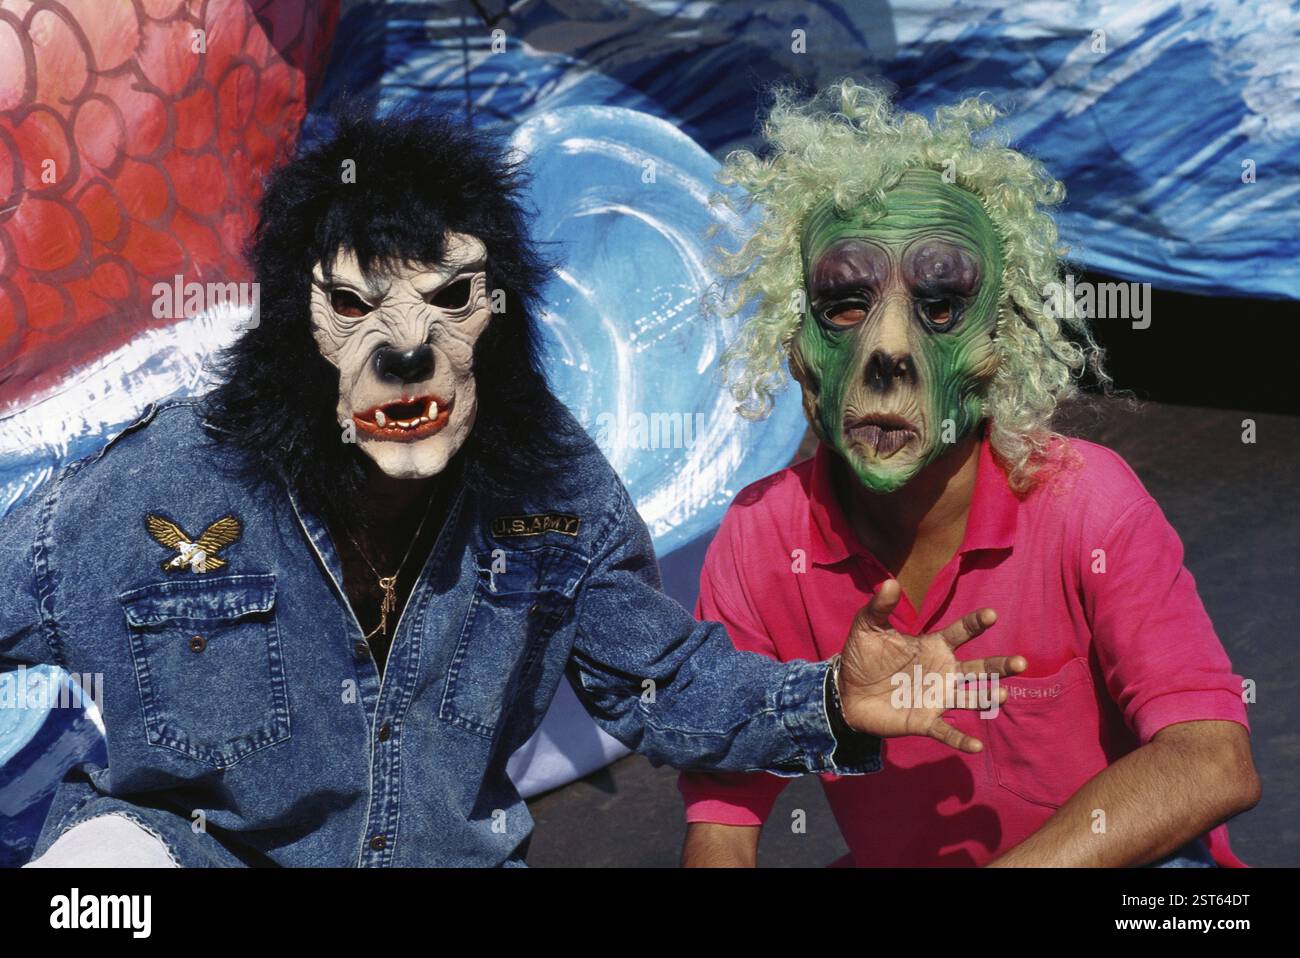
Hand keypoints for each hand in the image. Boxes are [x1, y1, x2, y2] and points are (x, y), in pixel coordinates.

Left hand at [837, 580, 1025, 752]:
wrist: (847, 693)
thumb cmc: (862, 657)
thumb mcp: (867, 627)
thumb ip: (879, 607)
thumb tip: (888, 581)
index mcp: (933, 646)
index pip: (961, 632)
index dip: (976, 623)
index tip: (991, 615)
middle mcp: (943, 671)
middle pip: (978, 667)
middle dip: (1000, 666)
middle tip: (1021, 663)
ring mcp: (937, 697)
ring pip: (970, 697)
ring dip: (987, 698)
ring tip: (1003, 696)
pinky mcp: (925, 721)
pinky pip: (947, 732)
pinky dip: (961, 739)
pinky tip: (976, 746)